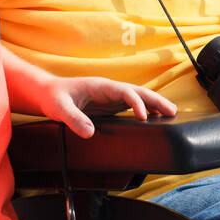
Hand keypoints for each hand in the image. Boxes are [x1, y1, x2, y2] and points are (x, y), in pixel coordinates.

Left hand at [39, 77, 176, 136]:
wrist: (47, 93)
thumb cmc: (53, 97)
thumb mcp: (60, 108)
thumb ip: (74, 119)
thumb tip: (90, 133)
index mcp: (101, 86)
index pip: (125, 92)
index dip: (137, 103)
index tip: (144, 116)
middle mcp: (110, 90)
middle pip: (138, 92)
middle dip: (156, 100)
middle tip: (172, 112)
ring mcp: (111, 97)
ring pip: (138, 98)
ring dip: (154, 104)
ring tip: (171, 114)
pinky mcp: (110, 105)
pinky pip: (132, 106)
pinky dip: (145, 110)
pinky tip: (153, 118)